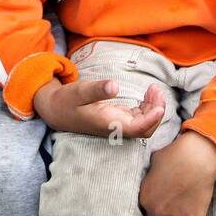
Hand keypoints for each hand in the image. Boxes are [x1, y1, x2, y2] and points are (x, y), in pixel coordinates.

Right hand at [33, 78, 164, 137]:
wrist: (56, 110)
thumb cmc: (67, 100)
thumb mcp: (79, 91)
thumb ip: (97, 89)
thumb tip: (115, 86)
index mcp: (108, 124)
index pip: (137, 129)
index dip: (151, 120)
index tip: (159, 106)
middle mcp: (116, 127)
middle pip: (145, 129)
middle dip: (156, 112)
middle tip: (156, 90)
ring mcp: (118, 124)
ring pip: (144, 123)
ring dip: (153, 108)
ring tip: (154, 88)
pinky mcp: (118, 118)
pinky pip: (139, 117)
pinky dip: (147, 106)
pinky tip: (147, 93)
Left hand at [139, 130, 215, 215]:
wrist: (198, 158)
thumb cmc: (175, 155)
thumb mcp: (154, 162)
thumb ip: (149, 177)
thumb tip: (149, 176)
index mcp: (145, 197)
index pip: (141, 212)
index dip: (149, 208)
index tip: (155, 205)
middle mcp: (157, 211)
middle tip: (166, 214)